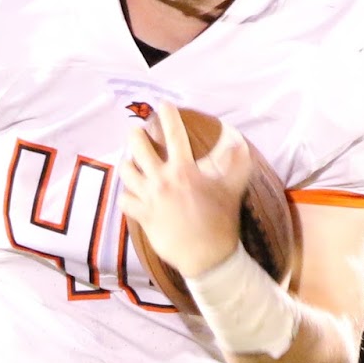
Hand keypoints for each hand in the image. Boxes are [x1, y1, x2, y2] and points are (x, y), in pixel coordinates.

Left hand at [118, 101, 251, 278]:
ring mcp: (149, 198)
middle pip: (138, 147)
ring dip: (127, 163)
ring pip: (126, 171)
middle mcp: (162, 180)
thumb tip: (239, 142)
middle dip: (136, 135)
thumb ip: (235, 163)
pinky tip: (132, 192)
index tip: (162, 105)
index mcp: (183, 170)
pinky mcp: (142, 216)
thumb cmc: (221, 222)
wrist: (207, 257)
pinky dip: (126, 194)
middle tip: (138, 132)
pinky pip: (124, 199)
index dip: (168, 116)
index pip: (174, 134)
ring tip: (131, 161)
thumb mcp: (232, 189)